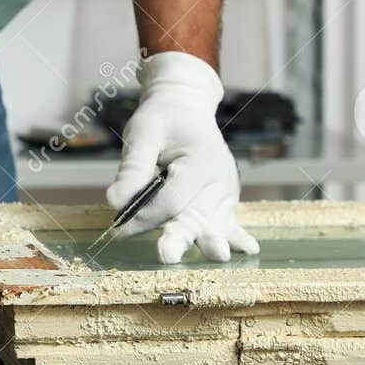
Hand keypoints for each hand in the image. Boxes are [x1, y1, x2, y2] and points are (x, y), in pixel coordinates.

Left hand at [106, 52, 259, 263]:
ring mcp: (226, 191)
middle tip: (166, 254)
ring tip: (217, 255)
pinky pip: (228, 221)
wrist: (186, 109)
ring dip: (208, 241)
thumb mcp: (143, 132)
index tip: (118, 229)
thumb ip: (133, 167)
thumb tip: (115, 201)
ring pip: (211, 222)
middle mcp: (219, 177)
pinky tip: (248, 249)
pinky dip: (235, 235)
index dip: (143, 215)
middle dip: (179, 236)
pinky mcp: (224, 201)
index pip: (170, 198)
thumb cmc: (162, 119)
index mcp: (201, 158)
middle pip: (196, 214)